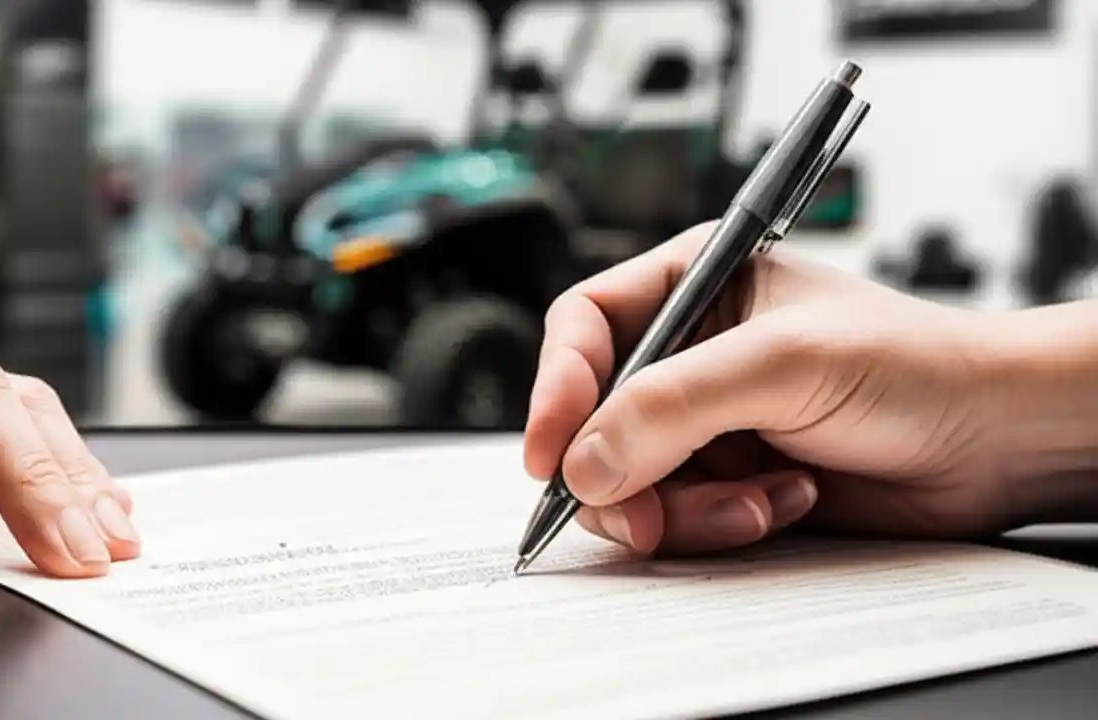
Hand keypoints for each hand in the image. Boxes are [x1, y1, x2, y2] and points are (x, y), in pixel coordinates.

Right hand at [524, 221, 1097, 555]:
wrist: (994, 440)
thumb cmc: (913, 364)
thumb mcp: (784, 364)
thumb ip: (676, 405)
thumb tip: (586, 459)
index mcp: (692, 286)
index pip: (586, 329)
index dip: (556, 388)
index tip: (548, 451)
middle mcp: (689, 353)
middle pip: (595, 417)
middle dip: (619, 470)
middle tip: (642, 511)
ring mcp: (706, 422)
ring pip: (630, 479)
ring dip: (683, 506)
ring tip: (755, 500)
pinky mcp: (727, 479)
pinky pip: (677, 516)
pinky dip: (719, 523)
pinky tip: (784, 503)